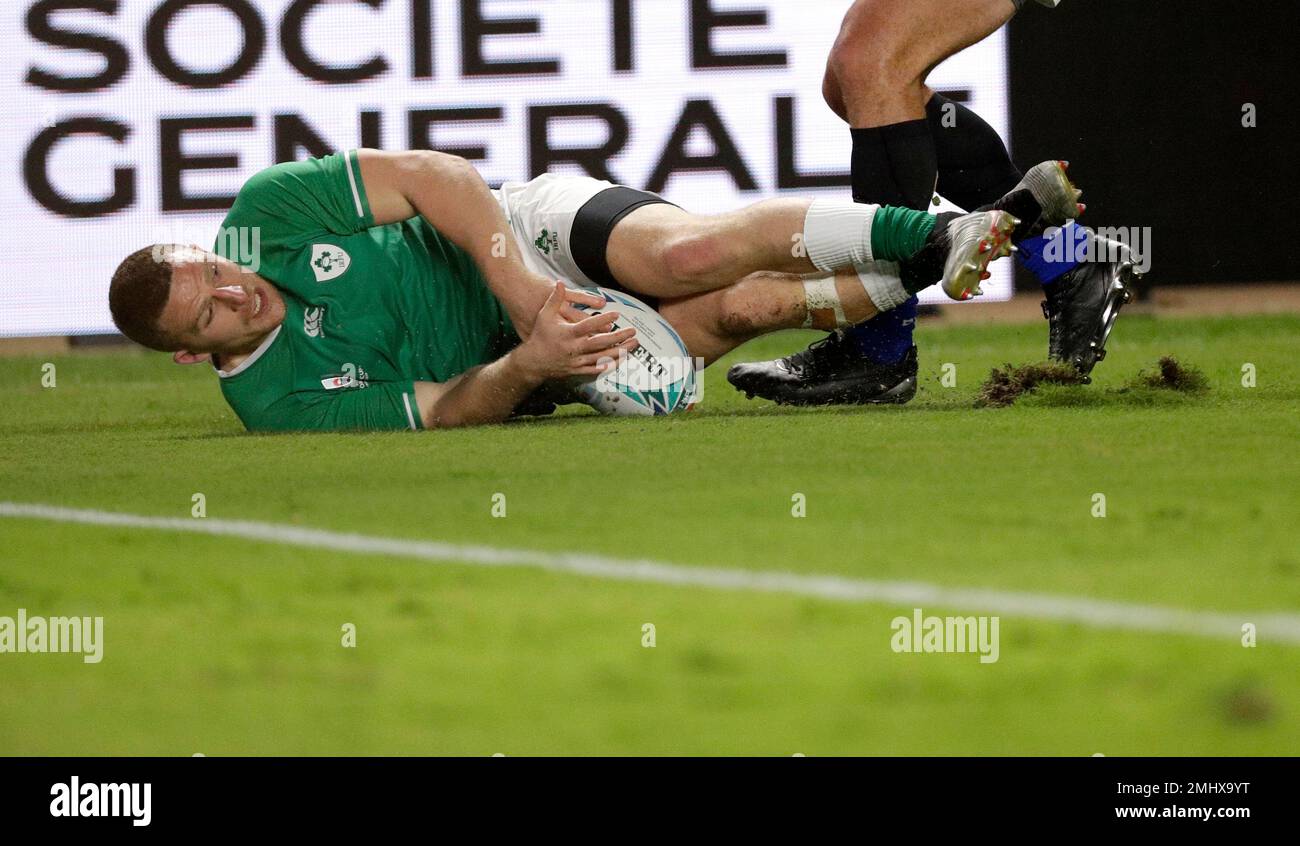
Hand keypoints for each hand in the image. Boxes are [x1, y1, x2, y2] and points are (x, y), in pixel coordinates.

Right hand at [514, 283, 638, 380]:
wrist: (532, 361)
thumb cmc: (540, 336)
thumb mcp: (545, 315)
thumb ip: (555, 299)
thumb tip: (560, 282)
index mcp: (568, 333)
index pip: (588, 325)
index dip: (603, 320)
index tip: (617, 314)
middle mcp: (574, 348)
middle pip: (600, 342)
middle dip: (619, 337)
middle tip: (633, 331)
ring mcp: (577, 360)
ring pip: (602, 356)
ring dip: (619, 351)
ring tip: (633, 345)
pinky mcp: (577, 369)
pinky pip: (596, 369)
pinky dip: (609, 365)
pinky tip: (620, 361)